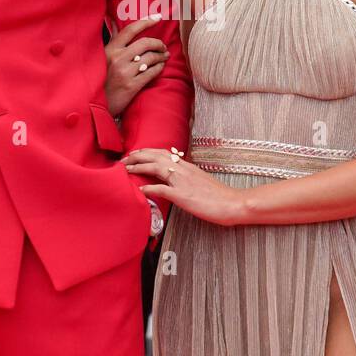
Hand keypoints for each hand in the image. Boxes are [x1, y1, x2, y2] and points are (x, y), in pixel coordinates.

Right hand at [104, 15, 167, 115]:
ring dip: (161, 56)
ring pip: (151, 58)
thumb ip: (113, 43)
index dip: (146, 21)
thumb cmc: (100, 79)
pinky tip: (160, 66)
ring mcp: (125, 72)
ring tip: (164, 56)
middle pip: (145, 43)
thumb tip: (117, 24)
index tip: (157, 17)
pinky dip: (159, 67)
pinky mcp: (131, 86)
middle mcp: (118, 59)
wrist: (94, 104)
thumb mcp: (102, 58)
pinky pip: (151, 72)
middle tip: (163, 46)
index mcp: (110, 49)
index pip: (130, 30)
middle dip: (158, 43)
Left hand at [123, 147, 248, 225]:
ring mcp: (183, 182)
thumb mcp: (200, 182)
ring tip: (126, 168)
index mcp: (187, 167)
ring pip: (157, 167)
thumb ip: (186, 178)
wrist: (232, 203)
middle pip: (156, 156)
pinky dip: (149, 188)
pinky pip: (163, 189)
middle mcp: (183, 170)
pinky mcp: (183, 196)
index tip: (135, 154)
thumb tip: (174, 179)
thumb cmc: (218, 196)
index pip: (164, 153)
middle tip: (123, 159)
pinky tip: (139, 190)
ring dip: (139, 167)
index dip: (147, 152)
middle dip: (138, 156)